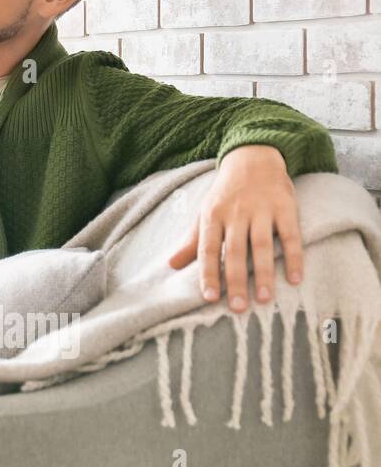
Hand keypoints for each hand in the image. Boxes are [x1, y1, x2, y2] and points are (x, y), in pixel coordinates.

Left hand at [167, 145, 304, 312]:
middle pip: (236, 251)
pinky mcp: (285, 207)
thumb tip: (171, 265)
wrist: (252, 158)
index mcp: (213, 216)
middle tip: (238, 308)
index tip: (209, 297)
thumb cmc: (225, 194)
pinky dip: (294, 257)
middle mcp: (236, 213)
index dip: (208, 273)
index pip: (208, 249)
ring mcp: (262, 210)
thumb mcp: (205, 213)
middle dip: (236, 280)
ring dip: (264, 273)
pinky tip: (295, 279)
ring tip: (265, 299)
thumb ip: (192, 241)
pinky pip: (290, 235)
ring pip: (263, 245)